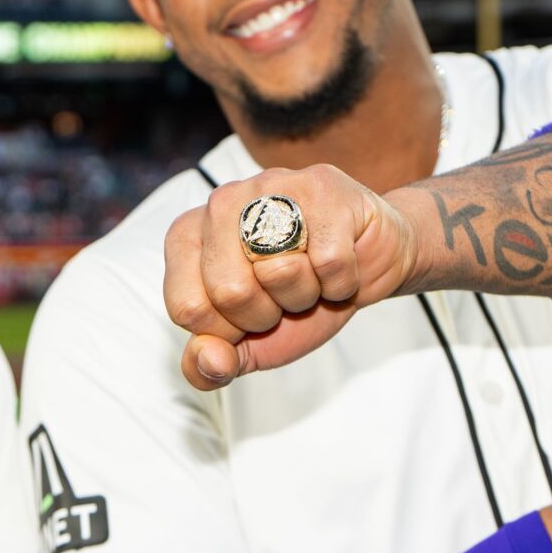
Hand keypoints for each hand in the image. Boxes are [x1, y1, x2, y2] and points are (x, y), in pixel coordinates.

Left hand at [163, 165, 418, 391]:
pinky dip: (342, 283)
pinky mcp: (322, 188)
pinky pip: (330, 263)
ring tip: (310, 275)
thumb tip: (211, 361)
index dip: (228, 330)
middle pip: (229, 291)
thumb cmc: (296, 297)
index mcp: (187, 238)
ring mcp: (271, 189)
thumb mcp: (247, 343)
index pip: (187, 307)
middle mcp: (221, 204)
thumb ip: (209, 364)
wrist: (364, 266)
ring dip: (306, 295)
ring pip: (279, 272)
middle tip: (283, 295)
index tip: (248, 314)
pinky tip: (337, 265)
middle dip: (266, 313)